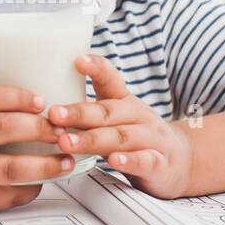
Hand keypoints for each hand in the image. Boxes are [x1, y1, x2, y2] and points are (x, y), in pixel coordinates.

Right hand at [0, 85, 79, 209]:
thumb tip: (39, 101)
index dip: (19, 97)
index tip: (42, 100)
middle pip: (5, 129)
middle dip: (41, 128)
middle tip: (62, 129)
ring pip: (13, 168)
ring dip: (46, 165)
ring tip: (67, 160)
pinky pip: (8, 195)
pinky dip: (30, 188)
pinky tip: (42, 181)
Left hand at [46, 54, 193, 198]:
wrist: (181, 161)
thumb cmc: (137, 137)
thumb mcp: (115, 118)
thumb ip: (88, 110)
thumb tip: (43, 102)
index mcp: (124, 101)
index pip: (111, 80)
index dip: (96, 68)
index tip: (77, 60)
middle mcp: (138, 116)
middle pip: (107, 113)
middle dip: (78, 113)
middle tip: (53, 114)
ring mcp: (151, 139)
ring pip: (121, 137)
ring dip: (92, 139)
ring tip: (67, 142)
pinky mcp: (160, 164)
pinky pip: (145, 160)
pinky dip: (130, 160)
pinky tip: (114, 161)